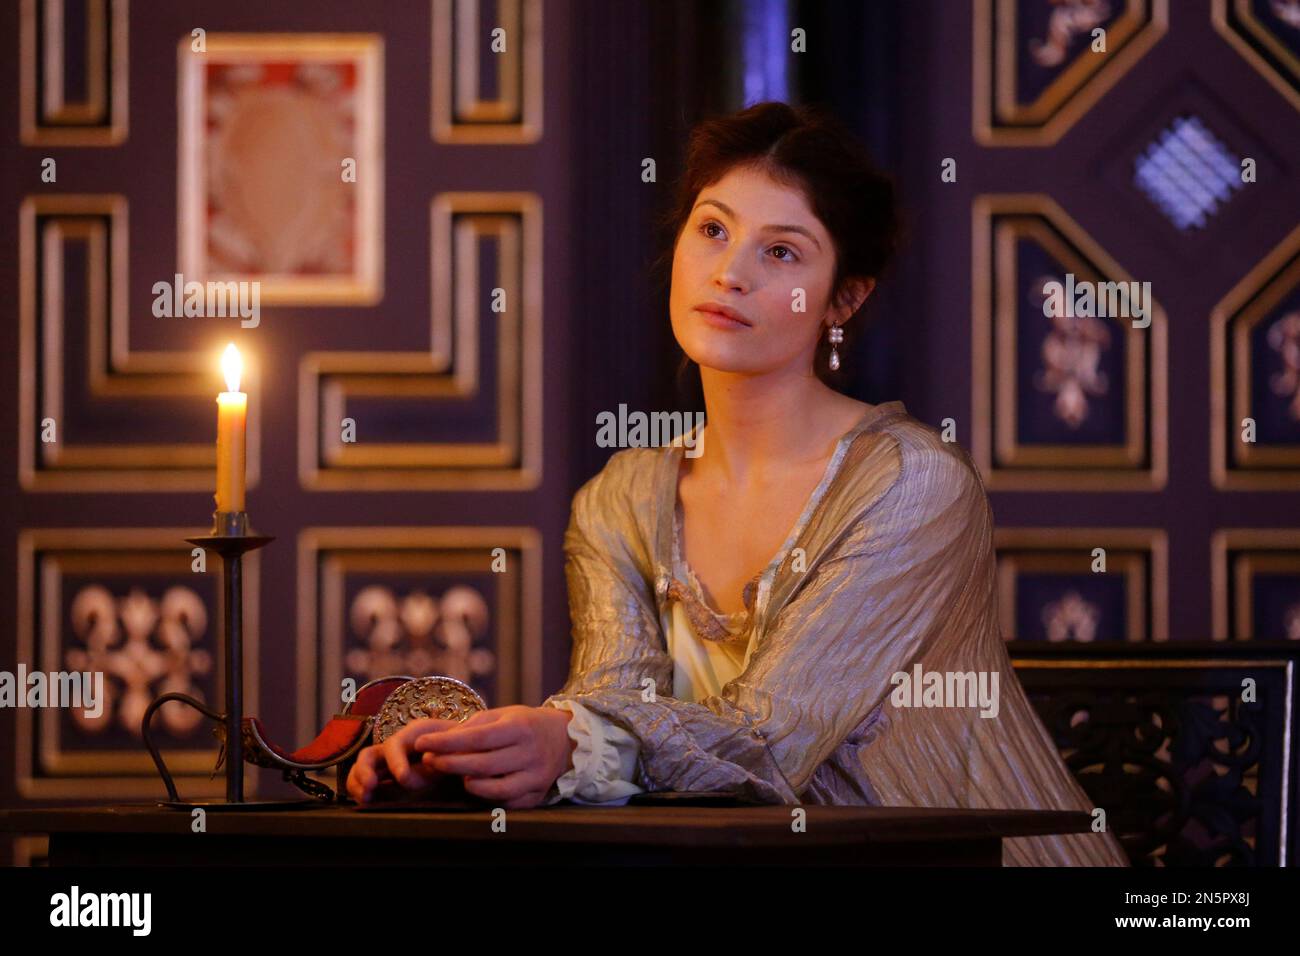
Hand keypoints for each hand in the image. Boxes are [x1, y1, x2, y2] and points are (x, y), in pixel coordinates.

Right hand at [346, 716, 460, 804]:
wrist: (467, 751)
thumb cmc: (462, 747)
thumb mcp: (457, 748)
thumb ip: (442, 755)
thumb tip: (425, 760)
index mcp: (414, 733)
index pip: (395, 744)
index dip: (395, 761)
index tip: (403, 779)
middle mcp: (396, 746)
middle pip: (369, 754)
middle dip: (365, 771)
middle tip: (371, 787)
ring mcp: (388, 761)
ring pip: (361, 768)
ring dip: (358, 783)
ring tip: (366, 799)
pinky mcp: (386, 777)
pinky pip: (365, 782)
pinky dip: (360, 791)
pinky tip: (368, 802)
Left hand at [411, 705, 575, 808]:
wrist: (564, 741)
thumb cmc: (525, 725)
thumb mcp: (504, 715)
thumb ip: (475, 726)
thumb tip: (442, 740)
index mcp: (520, 728)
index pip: (477, 738)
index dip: (446, 742)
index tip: (422, 743)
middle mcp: (530, 753)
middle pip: (481, 765)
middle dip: (449, 763)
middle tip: (429, 760)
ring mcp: (535, 778)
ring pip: (492, 788)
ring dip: (466, 783)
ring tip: (454, 774)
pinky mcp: (535, 796)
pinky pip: (504, 802)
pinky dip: (486, 796)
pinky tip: (475, 785)